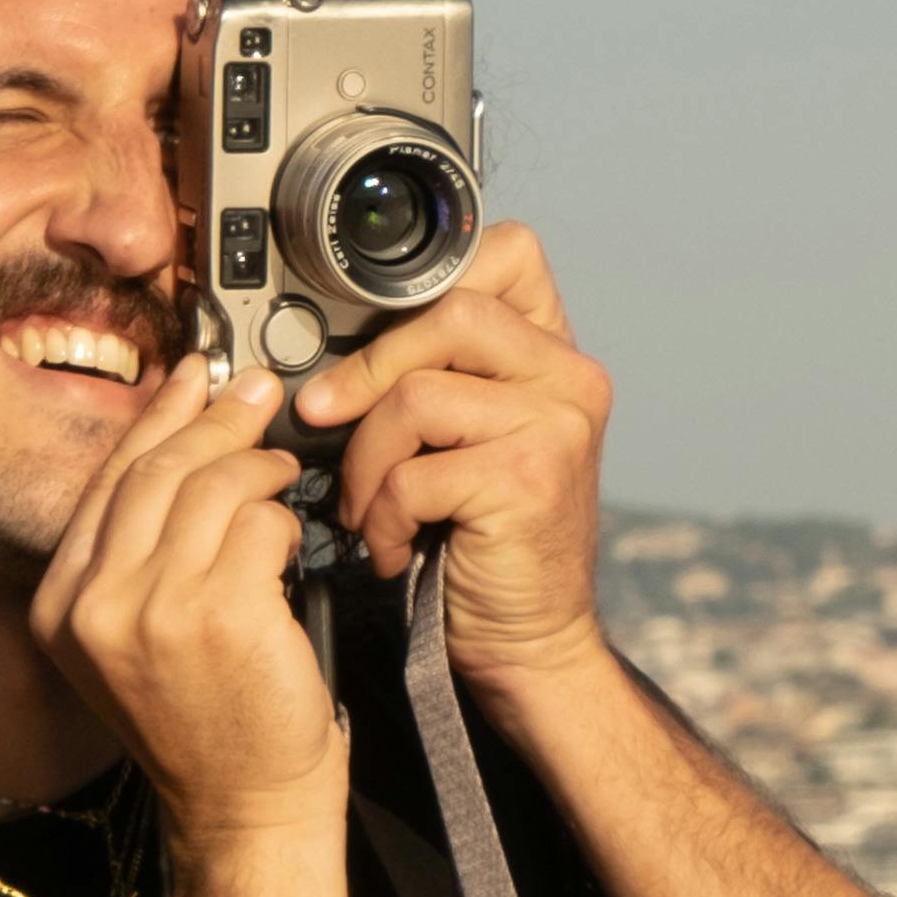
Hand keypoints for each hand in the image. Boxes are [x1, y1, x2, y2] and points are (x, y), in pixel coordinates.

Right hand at [26, 352, 344, 842]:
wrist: (244, 810)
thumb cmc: (210, 721)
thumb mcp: (138, 636)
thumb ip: (139, 552)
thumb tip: (185, 439)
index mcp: (59, 605)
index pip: (108, 480)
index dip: (157, 417)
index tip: (194, 376)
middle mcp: (92, 605)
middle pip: (157, 470)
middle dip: (216, 421)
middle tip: (259, 396)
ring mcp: (151, 609)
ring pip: (212, 487)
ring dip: (259, 470)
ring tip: (284, 476)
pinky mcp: (219, 616)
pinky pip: (259, 524)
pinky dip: (285, 520)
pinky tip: (294, 537)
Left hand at [284, 223, 612, 690]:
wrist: (528, 643)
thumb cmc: (479, 543)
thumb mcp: (459, 441)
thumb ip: (430, 374)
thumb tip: (324, 339)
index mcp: (556, 354)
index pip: (505, 254)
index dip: (426, 285)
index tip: (369, 344)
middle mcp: (572, 378)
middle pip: (449, 311)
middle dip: (367, 369)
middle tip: (324, 419)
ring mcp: (558, 427)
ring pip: (417, 394)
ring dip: (366, 461)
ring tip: (369, 509)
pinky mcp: (530, 480)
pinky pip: (413, 472)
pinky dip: (382, 516)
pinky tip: (393, 546)